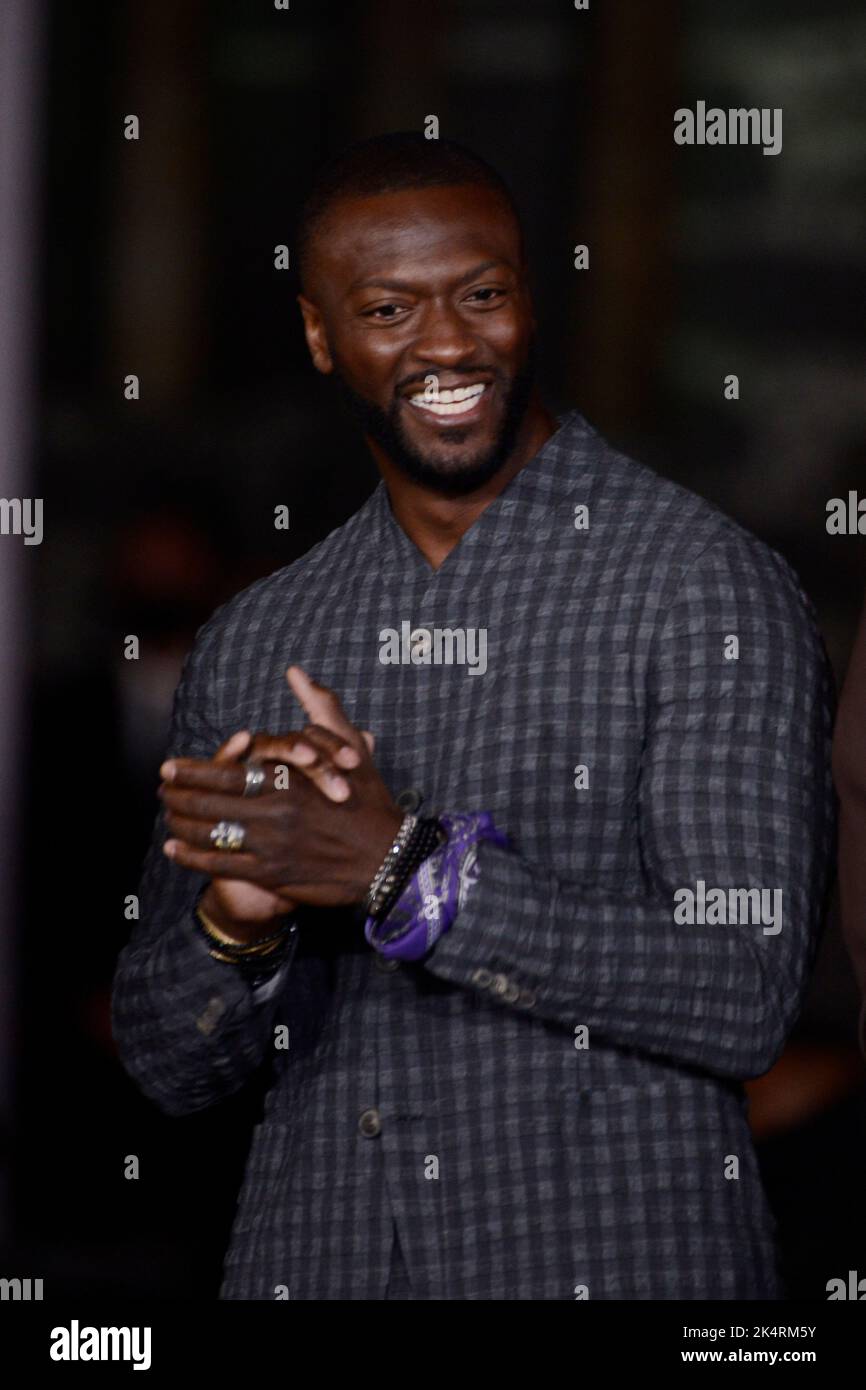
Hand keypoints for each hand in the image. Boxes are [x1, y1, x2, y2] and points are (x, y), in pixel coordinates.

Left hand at [159, 667, 402, 907]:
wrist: (389, 858)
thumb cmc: (369, 799)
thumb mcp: (349, 748)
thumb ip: (320, 708)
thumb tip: (295, 673)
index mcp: (288, 780)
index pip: (226, 772)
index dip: (192, 771)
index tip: (170, 766)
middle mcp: (275, 812)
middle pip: (210, 804)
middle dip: (179, 796)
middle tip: (161, 790)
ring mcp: (272, 846)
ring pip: (211, 835)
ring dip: (181, 826)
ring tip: (167, 818)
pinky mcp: (273, 874)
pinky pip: (221, 865)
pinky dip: (192, 858)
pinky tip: (174, 850)